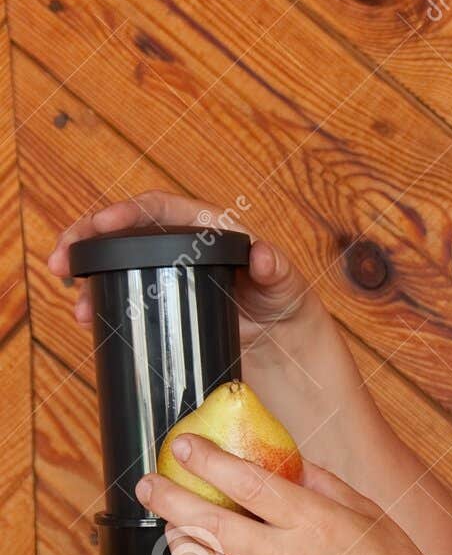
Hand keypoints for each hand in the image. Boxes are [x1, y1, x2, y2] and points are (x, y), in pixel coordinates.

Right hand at [47, 189, 321, 355]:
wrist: (284, 344)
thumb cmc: (285, 303)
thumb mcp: (286, 284)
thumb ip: (276, 268)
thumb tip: (262, 254)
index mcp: (206, 228)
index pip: (159, 210)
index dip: (127, 212)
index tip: (104, 224)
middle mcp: (180, 246)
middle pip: (124, 232)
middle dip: (87, 239)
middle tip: (62, 260)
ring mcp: (167, 275)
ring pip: (116, 263)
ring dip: (87, 276)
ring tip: (74, 300)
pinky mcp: (162, 304)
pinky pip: (125, 296)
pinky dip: (102, 304)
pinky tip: (87, 318)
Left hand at [135, 437, 447, 554]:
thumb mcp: (364, 510)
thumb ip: (319, 482)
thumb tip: (282, 459)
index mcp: (314, 522)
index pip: (245, 481)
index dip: (206, 460)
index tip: (184, 446)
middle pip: (211, 523)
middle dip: (171, 499)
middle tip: (151, 485)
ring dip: (179, 541)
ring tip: (171, 525)